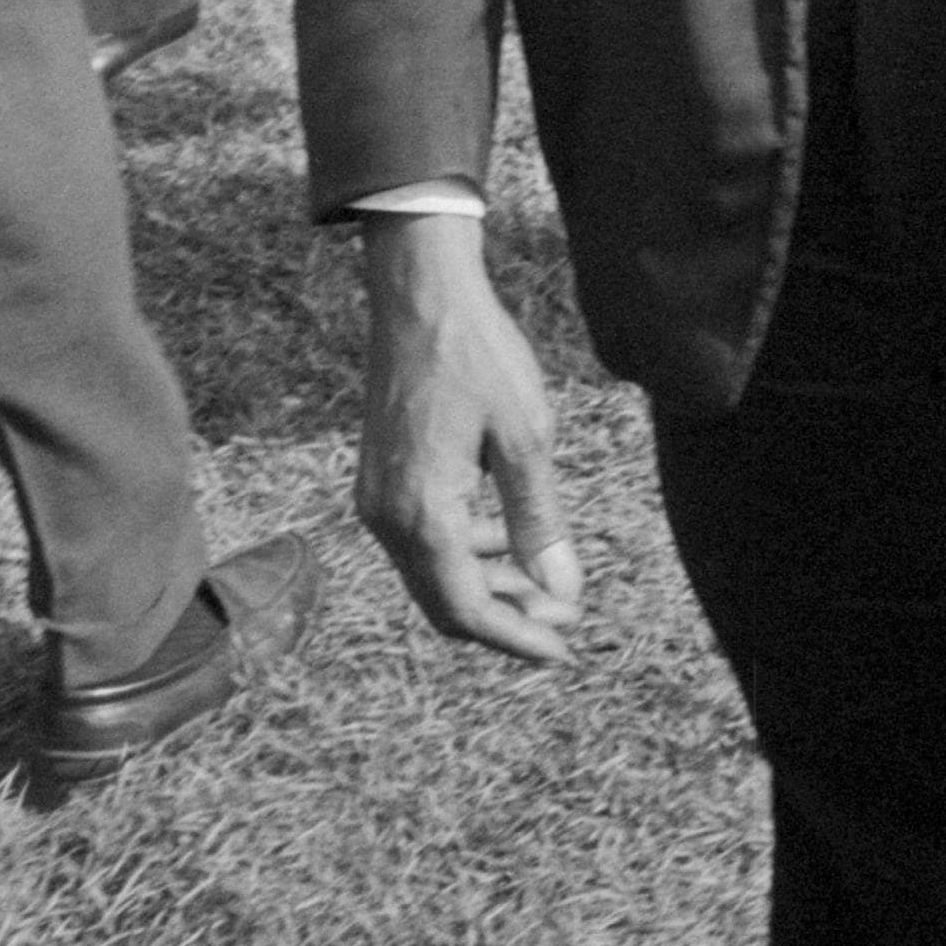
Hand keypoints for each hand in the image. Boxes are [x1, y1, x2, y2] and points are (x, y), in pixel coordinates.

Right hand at [356, 215, 584, 665]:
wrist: (420, 296)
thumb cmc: (478, 357)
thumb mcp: (525, 438)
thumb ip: (540, 522)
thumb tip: (561, 592)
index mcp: (422, 515)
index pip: (466, 610)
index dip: (518, 638)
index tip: (565, 650)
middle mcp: (388, 519)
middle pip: (445, 602)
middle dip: (508, 618)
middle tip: (567, 617)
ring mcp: (378, 500)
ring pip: (434, 573)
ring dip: (490, 586)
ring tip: (548, 581)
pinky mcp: (382, 479)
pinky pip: (424, 540)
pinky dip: (467, 552)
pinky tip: (509, 535)